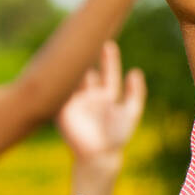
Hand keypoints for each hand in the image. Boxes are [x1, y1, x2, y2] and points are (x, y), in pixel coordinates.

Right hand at [57, 40, 145, 176]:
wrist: (99, 156)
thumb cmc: (118, 135)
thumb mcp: (130, 112)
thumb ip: (135, 93)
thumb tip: (136, 71)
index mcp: (106, 95)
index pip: (108, 72)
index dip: (109, 59)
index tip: (109, 42)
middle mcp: (89, 96)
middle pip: (89, 71)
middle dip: (88, 57)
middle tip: (88, 39)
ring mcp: (75, 102)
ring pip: (73, 80)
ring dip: (73, 67)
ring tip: (73, 50)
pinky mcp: (62, 110)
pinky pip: (59, 94)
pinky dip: (58, 83)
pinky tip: (58, 70)